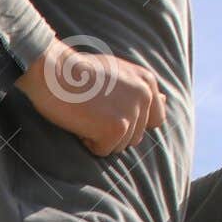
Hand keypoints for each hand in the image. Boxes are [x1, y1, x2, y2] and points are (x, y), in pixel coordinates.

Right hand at [15, 38, 167, 156]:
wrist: (54, 71)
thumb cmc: (76, 72)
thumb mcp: (116, 73)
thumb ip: (139, 88)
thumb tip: (166, 99)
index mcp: (146, 81)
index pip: (155, 118)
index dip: (131, 123)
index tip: (109, 114)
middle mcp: (145, 96)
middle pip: (134, 137)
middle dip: (112, 132)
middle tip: (91, 110)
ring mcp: (132, 112)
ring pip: (118, 146)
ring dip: (98, 137)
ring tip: (84, 113)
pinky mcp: (117, 128)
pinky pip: (102, 150)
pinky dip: (87, 142)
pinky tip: (79, 121)